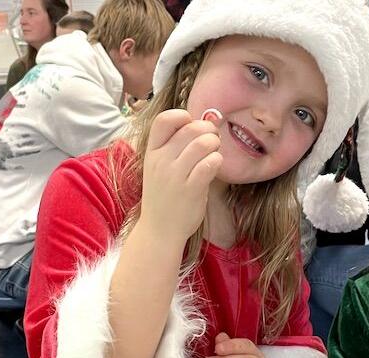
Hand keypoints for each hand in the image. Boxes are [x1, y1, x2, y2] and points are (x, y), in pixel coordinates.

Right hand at [138, 109, 221, 243]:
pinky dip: (217, 160)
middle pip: (190, 129)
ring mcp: (175, 175)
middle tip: (212, 140)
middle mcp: (161, 161)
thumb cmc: (164, 196)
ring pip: (202, 143)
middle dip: (208, 130)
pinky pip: (210, 163)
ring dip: (215, 144)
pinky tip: (214, 166)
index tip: (191, 126)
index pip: (164, 120)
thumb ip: (176, 146)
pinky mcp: (190, 189)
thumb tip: (206, 122)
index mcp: (152, 152)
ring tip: (214, 152)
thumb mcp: (160, 168)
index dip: (182, 116)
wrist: (159, 230)